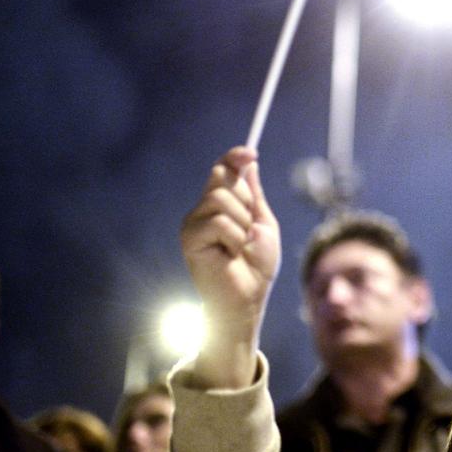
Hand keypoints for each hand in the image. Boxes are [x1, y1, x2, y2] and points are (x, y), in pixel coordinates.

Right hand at [179, 146, 280, 387]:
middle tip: (249, 231)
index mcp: (220, 206)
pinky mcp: (189, 238)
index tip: (251, 153)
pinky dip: (234, 238)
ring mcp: (193, 224)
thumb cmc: (257, 267)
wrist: (249, 298)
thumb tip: (249, 163)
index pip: (221, 170)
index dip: (233, 157)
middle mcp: (202, 211)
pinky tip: (231, 255)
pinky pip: (218, 222)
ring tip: (240, 246)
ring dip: (242, 224)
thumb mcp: (263, 224)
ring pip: (221, 199)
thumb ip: (254, 195)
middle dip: (246, 203)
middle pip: (222, 179)